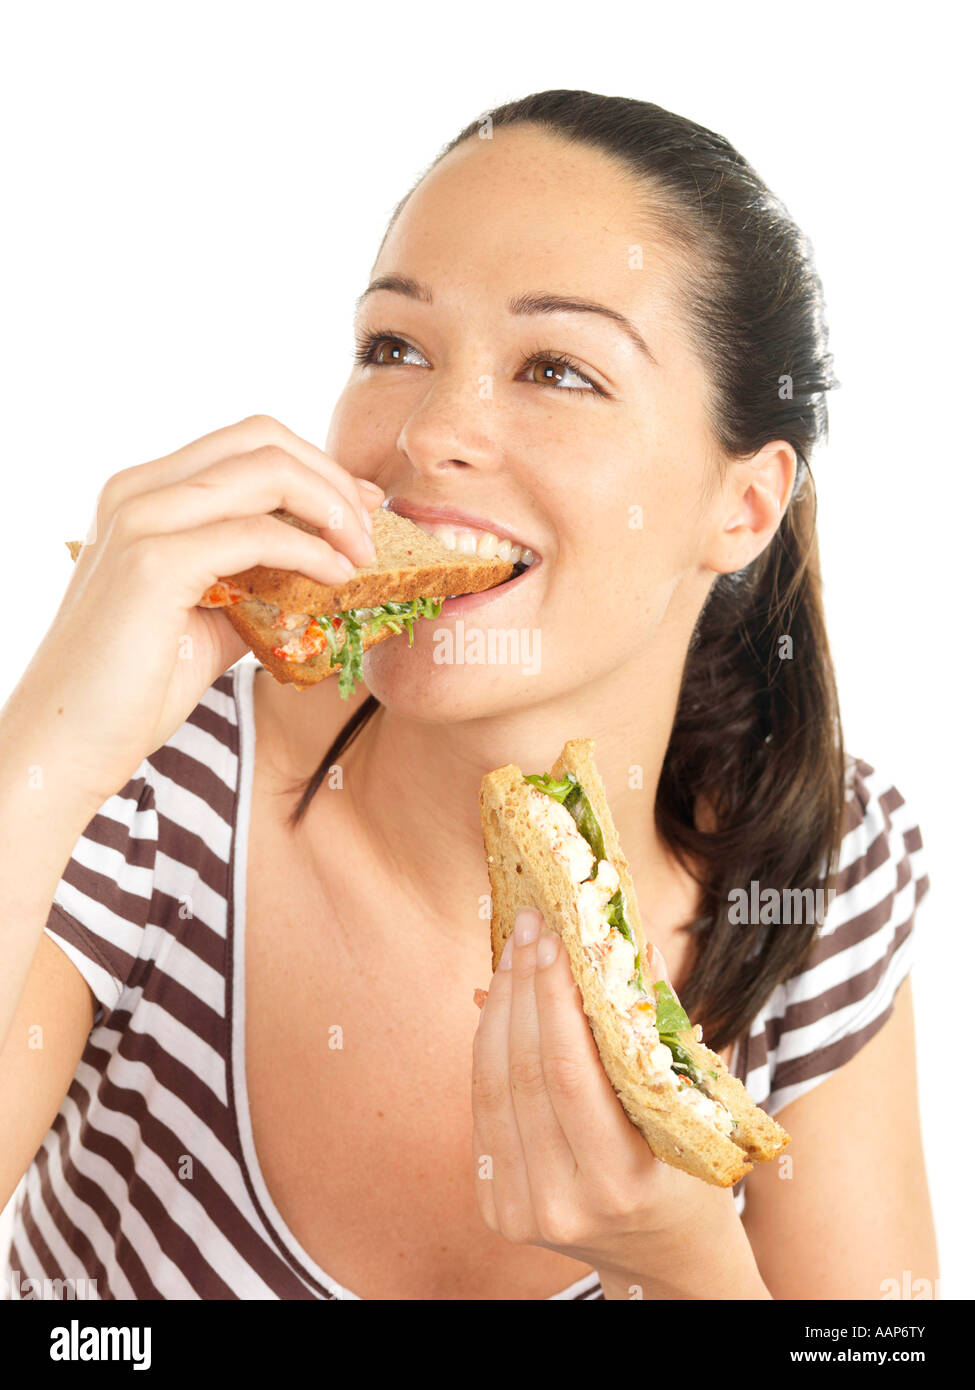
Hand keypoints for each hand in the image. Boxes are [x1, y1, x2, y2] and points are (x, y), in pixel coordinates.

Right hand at [1, 414, 384, 813]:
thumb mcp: (206, 618)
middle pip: (263, 439)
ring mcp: (140, 520)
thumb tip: (323, 571)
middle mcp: (136, 491)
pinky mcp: (153, 563)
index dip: (316, 467)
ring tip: (364, 556)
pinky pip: (258, 534)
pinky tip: (336, 579)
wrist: (65, 744)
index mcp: (144, 494)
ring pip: (266, 471)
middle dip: (333, 479)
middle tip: (372, 531)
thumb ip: (253, 581)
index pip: (246, 444)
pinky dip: (311, 550)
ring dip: (333, 509)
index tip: (362, 509)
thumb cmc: (132, 689)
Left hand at [471, 906, 768, 1298]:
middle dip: (523, 987)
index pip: (569, 1075)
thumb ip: (659, 1029)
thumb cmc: (690, 1174)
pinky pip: (483, 1108)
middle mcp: (560, 1204)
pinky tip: (503, 1000)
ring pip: (492, 1086)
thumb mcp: (693, 1109)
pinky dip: (490, 1046)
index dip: (554, 998)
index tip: (556, 938)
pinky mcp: (493, 1204)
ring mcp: (518, 1210)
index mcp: (618, 1184)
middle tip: (529, 926)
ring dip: (499, 1007)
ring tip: (514, 951)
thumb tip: (633, 945)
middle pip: (523, 1074)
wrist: (664, 1259)